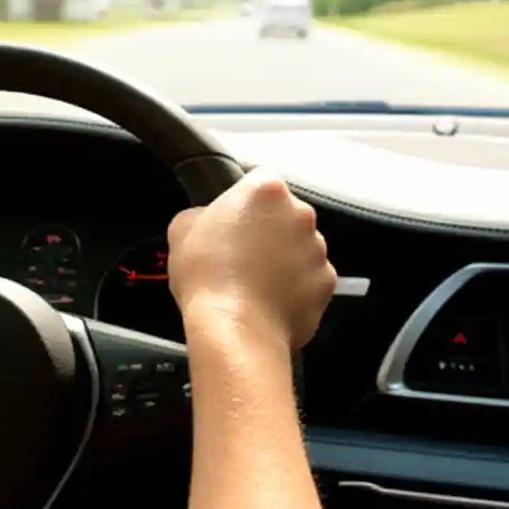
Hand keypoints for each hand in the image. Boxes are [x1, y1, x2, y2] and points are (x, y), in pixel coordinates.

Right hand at [167, 168, 335, 352]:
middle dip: (267, 229)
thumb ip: (201, 213)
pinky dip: (295, 287)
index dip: (244, 200)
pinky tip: (269, 300)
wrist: (234, 329)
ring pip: (299, 247)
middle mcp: (300, 213)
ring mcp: (318, 249)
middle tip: (239, 254)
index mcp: (266, 191)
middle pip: (284, 213)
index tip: (232, 219)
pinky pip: (309, 278)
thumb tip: (207, 219)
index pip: (259, 179)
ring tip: (253, 282)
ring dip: (282, 258)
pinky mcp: (327, 282)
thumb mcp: (182, 230)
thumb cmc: (207, 276)